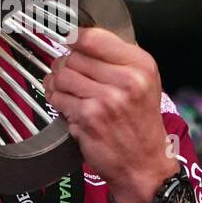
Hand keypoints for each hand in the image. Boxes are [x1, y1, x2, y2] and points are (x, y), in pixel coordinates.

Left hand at [41, 27, 178, 202]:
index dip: (74, 38)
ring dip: (57, 82)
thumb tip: (78, 38)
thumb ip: (116, 59)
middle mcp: (126, 79)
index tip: (67, 40)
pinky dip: (57, 101)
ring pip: (62, 75)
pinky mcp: (88, 117)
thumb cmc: (140, 124)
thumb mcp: (143, 83)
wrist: (144, 165)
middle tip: (69, 74)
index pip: (94, 37)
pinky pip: (58, 98)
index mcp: (141, 65)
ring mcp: (106, 99)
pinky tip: (67, 107)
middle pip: (74, 56)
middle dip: (65, 65)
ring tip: (66, 90)